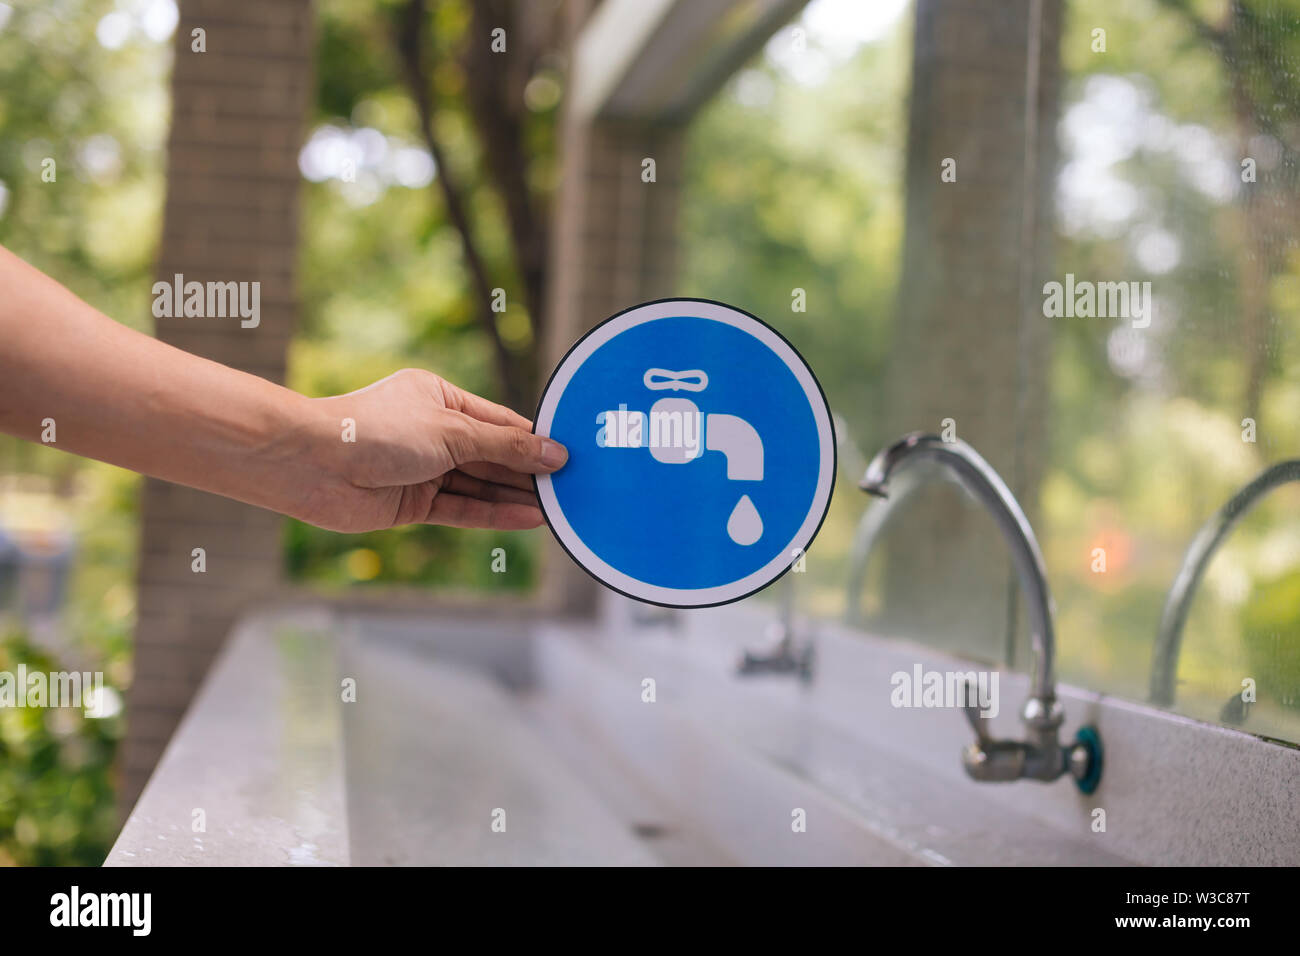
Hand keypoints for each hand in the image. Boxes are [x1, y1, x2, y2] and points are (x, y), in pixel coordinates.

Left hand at [296, 369, 566, 533]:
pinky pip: (462, 509)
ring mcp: (422, 470)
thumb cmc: (375, 430)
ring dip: (516, 496)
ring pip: (479, 485)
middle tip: (573, 487)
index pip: (498, 422)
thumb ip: (506, 447)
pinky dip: (493, 513)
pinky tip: (528, 518)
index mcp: (439, 398)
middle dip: (528, 472)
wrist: (312, 464)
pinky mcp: (412, 503)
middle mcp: (432, 432)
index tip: (570, 456)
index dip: (534, 439)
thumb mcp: (453, 432)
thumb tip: (555, 454)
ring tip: (558, 508)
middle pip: (491, 455)